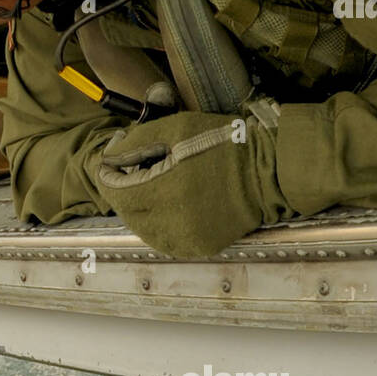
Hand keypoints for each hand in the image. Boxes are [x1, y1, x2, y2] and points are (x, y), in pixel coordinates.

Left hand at [96, 111, 285, 256]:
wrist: (267, 170)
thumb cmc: (224, 143)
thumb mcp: (176, 129)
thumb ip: (136, 143)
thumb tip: (108, 156)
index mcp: (167, 188)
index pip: (115, 191)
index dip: (109, 175)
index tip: (113, 163)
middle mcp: (174, 220)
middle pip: (127, 211)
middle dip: (125, 190)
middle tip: (140, 170)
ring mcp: (188, 238)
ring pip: (143, 229)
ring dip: (141, 209)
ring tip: (157, 187)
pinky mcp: (200, 246)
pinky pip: (165, 240)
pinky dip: (160, 225)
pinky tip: (172, 205)